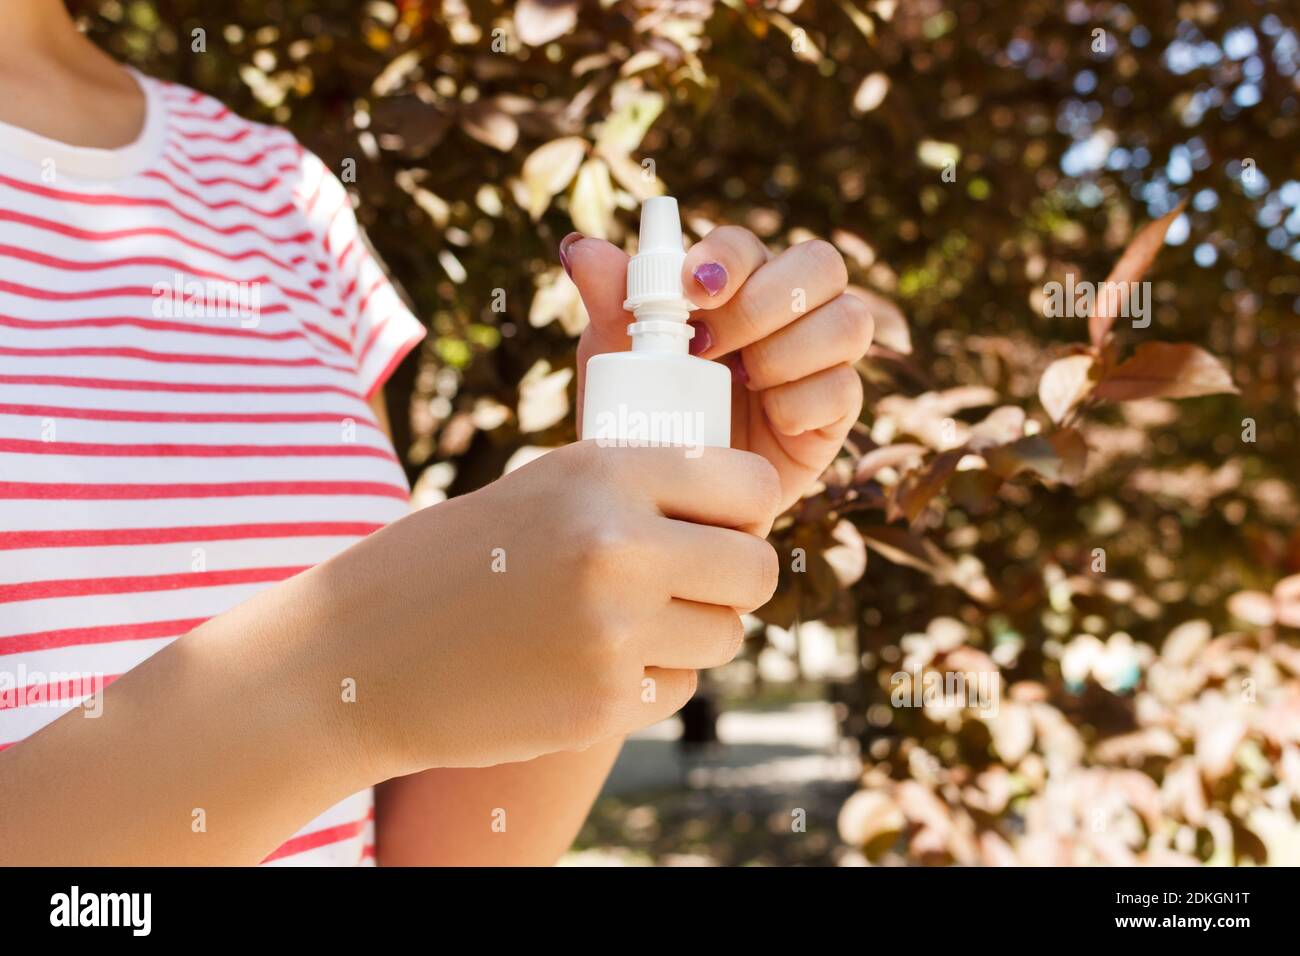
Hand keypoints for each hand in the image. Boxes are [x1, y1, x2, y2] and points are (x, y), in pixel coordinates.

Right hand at [324, 440, 778, 773]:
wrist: (364, 651)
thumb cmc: (458, 559)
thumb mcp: (546, 488)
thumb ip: (640, 491)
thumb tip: (749, 515)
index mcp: (606, 472)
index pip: (752, 485)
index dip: (748, 511)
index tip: (726, 527)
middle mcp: (620, 546)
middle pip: (757, 570)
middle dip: (735, 581)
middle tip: (691, 583)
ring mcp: (614, 632)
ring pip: (725, 636)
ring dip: (691, 633)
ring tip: (619, 621)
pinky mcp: (602, 704)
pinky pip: (678, 688)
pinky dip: (648, 680)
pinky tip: (584, 665)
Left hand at [566, 227, 872, 513]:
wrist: (666, 497)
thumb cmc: (644, 413)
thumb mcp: (617, 358)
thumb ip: (611, 302)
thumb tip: (579, 249)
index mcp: (738, 284)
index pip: (751, 245)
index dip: (727, 258)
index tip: (689, 289)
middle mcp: (790, 311)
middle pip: (821, 265)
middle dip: (763, 301)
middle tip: (707, 345)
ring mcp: (819, 360)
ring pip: (848, 321)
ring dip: (788, 349)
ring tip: (741, 383)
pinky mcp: (834, 414)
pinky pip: (844, 389)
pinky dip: (802, 401)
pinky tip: (770, 421)